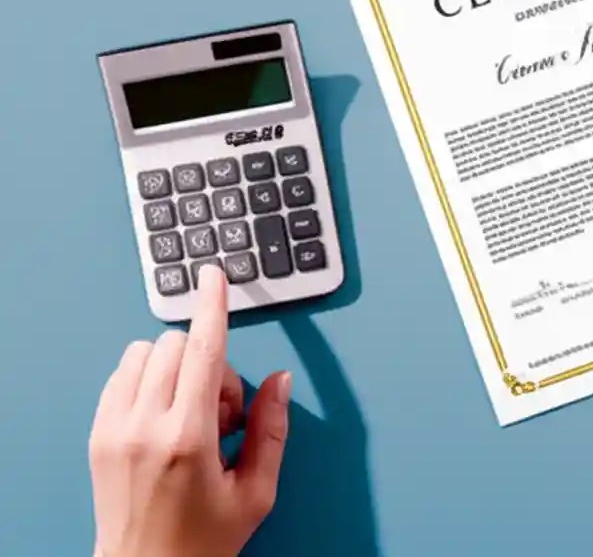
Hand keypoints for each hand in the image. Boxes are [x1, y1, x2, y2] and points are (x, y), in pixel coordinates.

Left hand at [89, 266, 291, 556]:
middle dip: (209, 362)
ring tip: (191, 414)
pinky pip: (122, 375)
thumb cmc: (202, 542)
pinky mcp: (97, 434)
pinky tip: (166, 415)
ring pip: (145, 353)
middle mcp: (144, 427)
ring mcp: (114, 429)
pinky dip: (148, 380)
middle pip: (176, 346)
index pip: (204, 352)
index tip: (213, 278)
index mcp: (188, 440)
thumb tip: (279, 380)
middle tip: (223, 411)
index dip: (212, 308)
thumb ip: (272, 429)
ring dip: (176, 367)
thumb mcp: (257, 492)